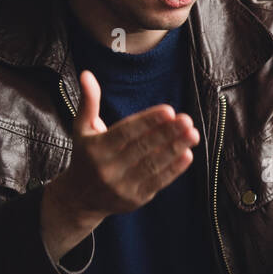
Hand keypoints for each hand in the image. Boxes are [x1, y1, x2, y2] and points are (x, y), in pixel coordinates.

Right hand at [42, 70, 198, 255]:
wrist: (79, 199)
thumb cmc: (86, 156)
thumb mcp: (82, 129)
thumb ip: (89, 102)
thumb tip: (87, 74)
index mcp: (96, 148)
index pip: (126, 132)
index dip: (148, 121)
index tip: (169, 110)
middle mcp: (108, 168)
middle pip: (142, 148)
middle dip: (167, 133)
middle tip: (187, 120)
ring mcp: (122, 186)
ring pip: (153, 165)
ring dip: (175, 149)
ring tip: (193, 134)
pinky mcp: (135, 199)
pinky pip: (158, 182)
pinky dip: (174, 169)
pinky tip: (188, 155)